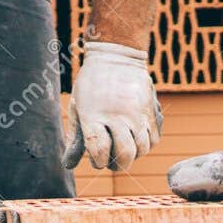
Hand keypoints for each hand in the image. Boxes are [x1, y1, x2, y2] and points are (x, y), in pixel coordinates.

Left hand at [62, 41, 162, 170]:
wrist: (117, 56)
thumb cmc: (91, 85)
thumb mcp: (77, 108)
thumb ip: (75, 139)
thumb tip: (69, 166)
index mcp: (94, 115)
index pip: (100, 150)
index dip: (99, 161)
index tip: (97, 159)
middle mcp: (118, 116)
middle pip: (125, 154)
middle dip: (117, 165)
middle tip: (111, 162)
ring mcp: (137, 114)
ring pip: (142, 149)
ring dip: (133, 156)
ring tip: (124, 150)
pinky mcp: (151, 111)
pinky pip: (154, 139)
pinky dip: (146, 146)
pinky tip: (136, 140)